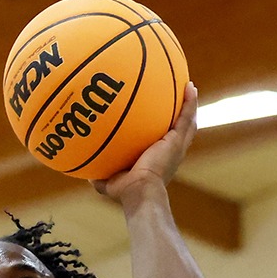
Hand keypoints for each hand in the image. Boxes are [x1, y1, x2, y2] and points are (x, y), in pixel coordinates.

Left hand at [93, 83, 198, 202]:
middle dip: (181, 115)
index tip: (162, 118)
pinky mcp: (177, 140)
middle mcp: (171, 152)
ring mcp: (176, 146)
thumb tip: (86, 172)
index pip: (164, 142)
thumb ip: (99, 175)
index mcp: (158, 160)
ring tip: (188, 87)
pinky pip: (186, 118)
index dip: (165, 131)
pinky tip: (189, 87)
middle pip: (180, 130)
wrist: (140, 190)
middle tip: (180, 97)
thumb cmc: (125, 191)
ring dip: (189, 105)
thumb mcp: (108, 181)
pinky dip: (190, 102)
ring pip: (187, 122)